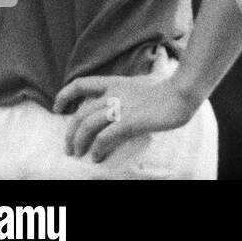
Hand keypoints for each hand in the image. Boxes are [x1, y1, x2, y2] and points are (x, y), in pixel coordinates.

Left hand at [54, 74, 196, 161]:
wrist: (183, 93)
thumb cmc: (168, 90)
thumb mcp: (142, 84)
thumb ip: (128, 90)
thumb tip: (120, 102)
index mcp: (116, 83)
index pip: (80, 84)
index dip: (64, 96)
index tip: (57, 109)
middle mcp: (114, 94)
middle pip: (80, 113)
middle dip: (70, 133)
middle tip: (70, 148)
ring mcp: (121, 108)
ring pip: (87, 126)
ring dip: (79, 143)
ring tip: (79, 154)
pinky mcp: (129, 122)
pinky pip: (104, 138)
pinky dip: (98, 149)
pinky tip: (98, 157)